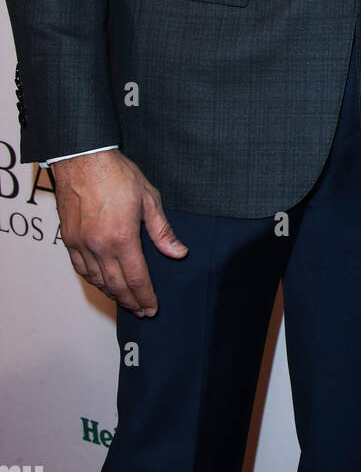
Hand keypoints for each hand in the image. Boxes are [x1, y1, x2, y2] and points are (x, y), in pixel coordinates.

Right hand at [51, 149, 187, 316]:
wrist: (83, 160)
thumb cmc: (117, 175)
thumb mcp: (149, 199)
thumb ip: (162, 231)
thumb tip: (178, 253)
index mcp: (123, 238)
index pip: (137, 279)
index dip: (145, 296)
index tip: (152, 307)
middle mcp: (100, 247)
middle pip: (117, 285)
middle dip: (131, 301)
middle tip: (142, 311)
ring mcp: (82, 245)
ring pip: (98, 281)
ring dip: (113, 294)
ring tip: (126, 301)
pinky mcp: (69, 241)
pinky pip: (82, 270)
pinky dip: (94, 281)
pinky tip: (103, 284)